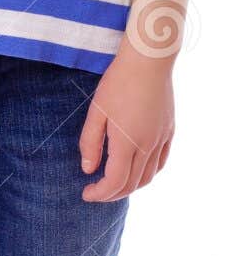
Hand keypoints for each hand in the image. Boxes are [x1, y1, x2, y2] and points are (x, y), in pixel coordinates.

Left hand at [78, 48, 175, 201]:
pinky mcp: (169, 131)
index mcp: (127, 142)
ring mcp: (162, 139)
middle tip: (95, 192)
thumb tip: (88, 169)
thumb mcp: (96, 111)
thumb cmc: (118, 82)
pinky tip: (137, 170)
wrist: (149, 61)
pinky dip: (148, 173)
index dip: (100, 194)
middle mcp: (148, 145)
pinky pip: (161, 162)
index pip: (115, 182)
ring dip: (131, 186)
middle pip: (132, 184)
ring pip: (149, 176)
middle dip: (112, 194)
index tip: (86, 194)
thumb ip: (90, 142)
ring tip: (113, 184)